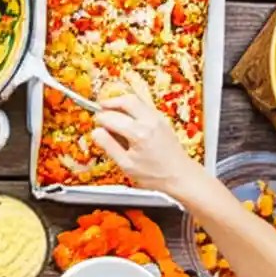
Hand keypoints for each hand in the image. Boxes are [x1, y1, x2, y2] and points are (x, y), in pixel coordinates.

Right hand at [91, 71, 199, 195]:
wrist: (180, 176)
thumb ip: (109, 146)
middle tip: (99, 108)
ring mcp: (157, 119)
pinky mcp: (162, 120)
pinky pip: (144, 106)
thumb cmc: (155, 175)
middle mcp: (149, 121)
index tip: (95, 124)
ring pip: (136, 100)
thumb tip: (96, 133)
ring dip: (121, 102)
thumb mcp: (126, 165)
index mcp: (138, 133)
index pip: (112, 118)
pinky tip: (126, 117)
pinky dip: (132, 107)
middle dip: (110, 102)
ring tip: (111, 110)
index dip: (100, 120)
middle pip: (126, 101)